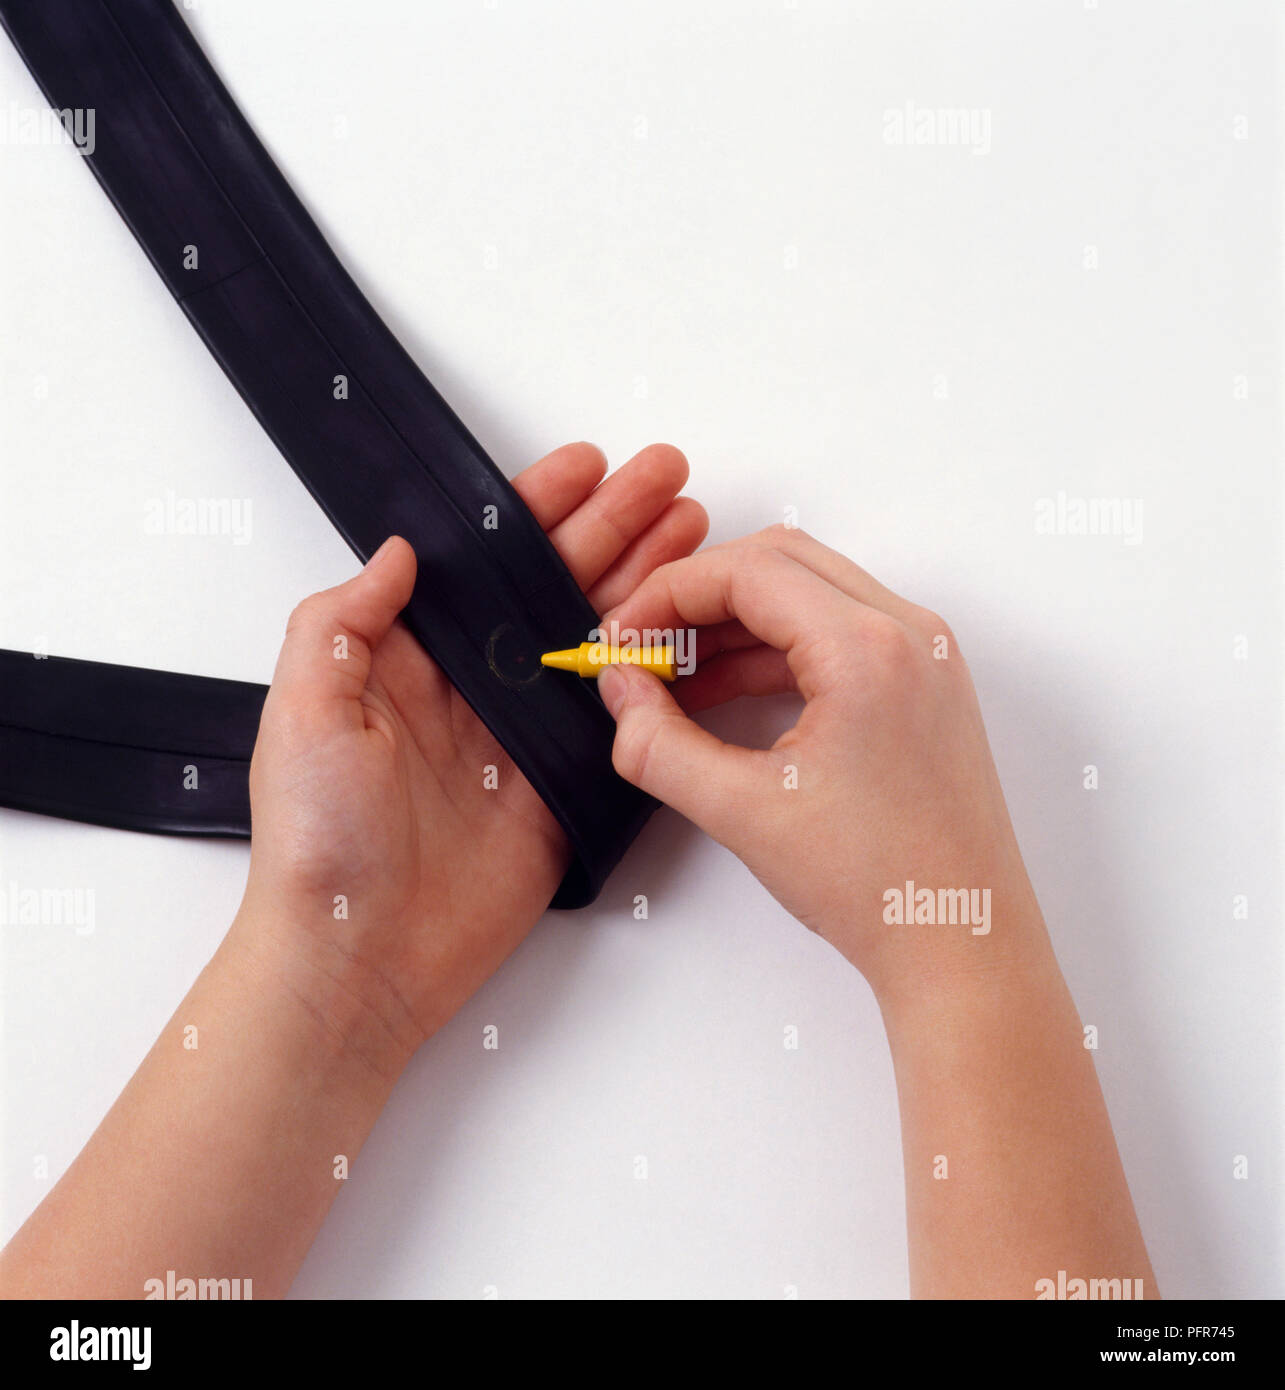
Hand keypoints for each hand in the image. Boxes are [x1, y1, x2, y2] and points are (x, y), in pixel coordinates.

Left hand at [230, 443, 706, 1070]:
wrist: (360, 958)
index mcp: (412, 658)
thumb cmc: (319, 844)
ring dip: (647, 581)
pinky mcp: (563, 785)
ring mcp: (524, 734)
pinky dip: (657, 672)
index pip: (487, 560)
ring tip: (695, 532)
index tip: (587, 466)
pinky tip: (690, 629)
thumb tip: (396, 550)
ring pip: (597, 638)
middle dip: (616, 526)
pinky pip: (618, 716)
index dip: (538, 508)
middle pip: (557, 586)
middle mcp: (474, 687)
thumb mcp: (304, 712)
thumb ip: (343, 621)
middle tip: (668, 479)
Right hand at [595, 525, 1047, 1000]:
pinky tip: (725, 693)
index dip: (666, 594)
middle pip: (779, 563)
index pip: (747, 572)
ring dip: (735, 623)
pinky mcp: (926, 684)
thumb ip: (657, 745)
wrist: (961, 944)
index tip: (621, 636)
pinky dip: (776, 649)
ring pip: (809, 593)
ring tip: (671, 677)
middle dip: (698, 596)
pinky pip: (838, 633)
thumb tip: (619, 692)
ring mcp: (926, 656)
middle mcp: (909, 634)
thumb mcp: (742, 812)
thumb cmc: (881, 886)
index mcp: (869, 649)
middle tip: (641, 645)